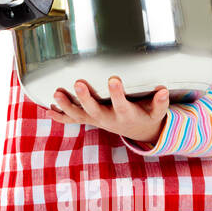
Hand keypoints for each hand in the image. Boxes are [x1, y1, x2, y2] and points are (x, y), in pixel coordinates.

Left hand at [50, 77, 168, 143]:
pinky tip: (48, 111)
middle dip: (86, 98)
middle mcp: (108, 119)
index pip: (121, 104)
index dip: (117, 93)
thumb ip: (160, 103)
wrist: (138, 131)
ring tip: (56, 93)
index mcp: (125, 115)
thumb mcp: (156, 112)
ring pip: (79, 116)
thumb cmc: (147, 115)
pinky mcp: (89, 120)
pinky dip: (60, 117)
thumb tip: (163, 91)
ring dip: (66, 106)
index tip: (114, 79)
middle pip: (94, 110)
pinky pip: (73, 120)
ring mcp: (96, 120)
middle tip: (78, 83)